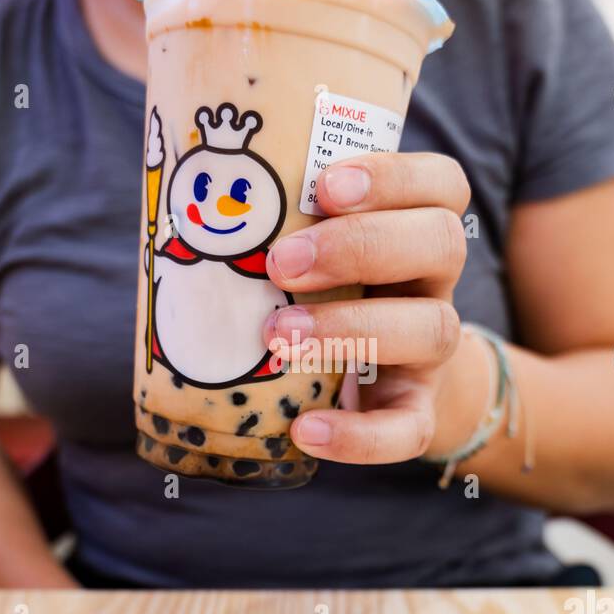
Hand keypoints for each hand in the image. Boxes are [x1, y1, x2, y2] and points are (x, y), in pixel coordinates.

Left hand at [262, 152, 476, 463]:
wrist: (384, 383)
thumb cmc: (327, 291)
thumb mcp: (316, 244)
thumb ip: (277, 216)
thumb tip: (171, 178)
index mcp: (414, 226)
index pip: (441, 184)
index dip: (393, 177)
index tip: (325, 184)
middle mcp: (434, 282)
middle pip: (442, 243)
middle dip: (360, 246)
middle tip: (282, 262)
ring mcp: (431, 350)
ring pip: (431, 329)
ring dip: (351, 329)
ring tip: (277, 335)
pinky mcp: (416, 411)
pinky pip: (407, 429)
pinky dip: (359, 436)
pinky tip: (306, 431)